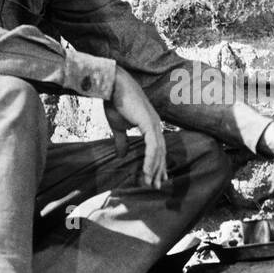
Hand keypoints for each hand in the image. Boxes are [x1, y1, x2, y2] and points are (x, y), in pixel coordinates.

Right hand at [106, 67, 167, 188]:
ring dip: (155, 169)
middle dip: (159, 170)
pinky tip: (146, 172)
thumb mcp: (118, 126)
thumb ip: (122, 141)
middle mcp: (155, 125)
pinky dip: (150, 160)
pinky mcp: (149, 124)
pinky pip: (152, 147)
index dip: (157, 163)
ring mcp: (154, 124)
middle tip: (156, 186)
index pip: (157, 148)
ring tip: (151, 183)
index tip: (156, 178)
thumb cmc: (115, 102)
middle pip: (161, 152)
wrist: (112, 86)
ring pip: (158, 152)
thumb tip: (121, 155)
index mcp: (150, 125)